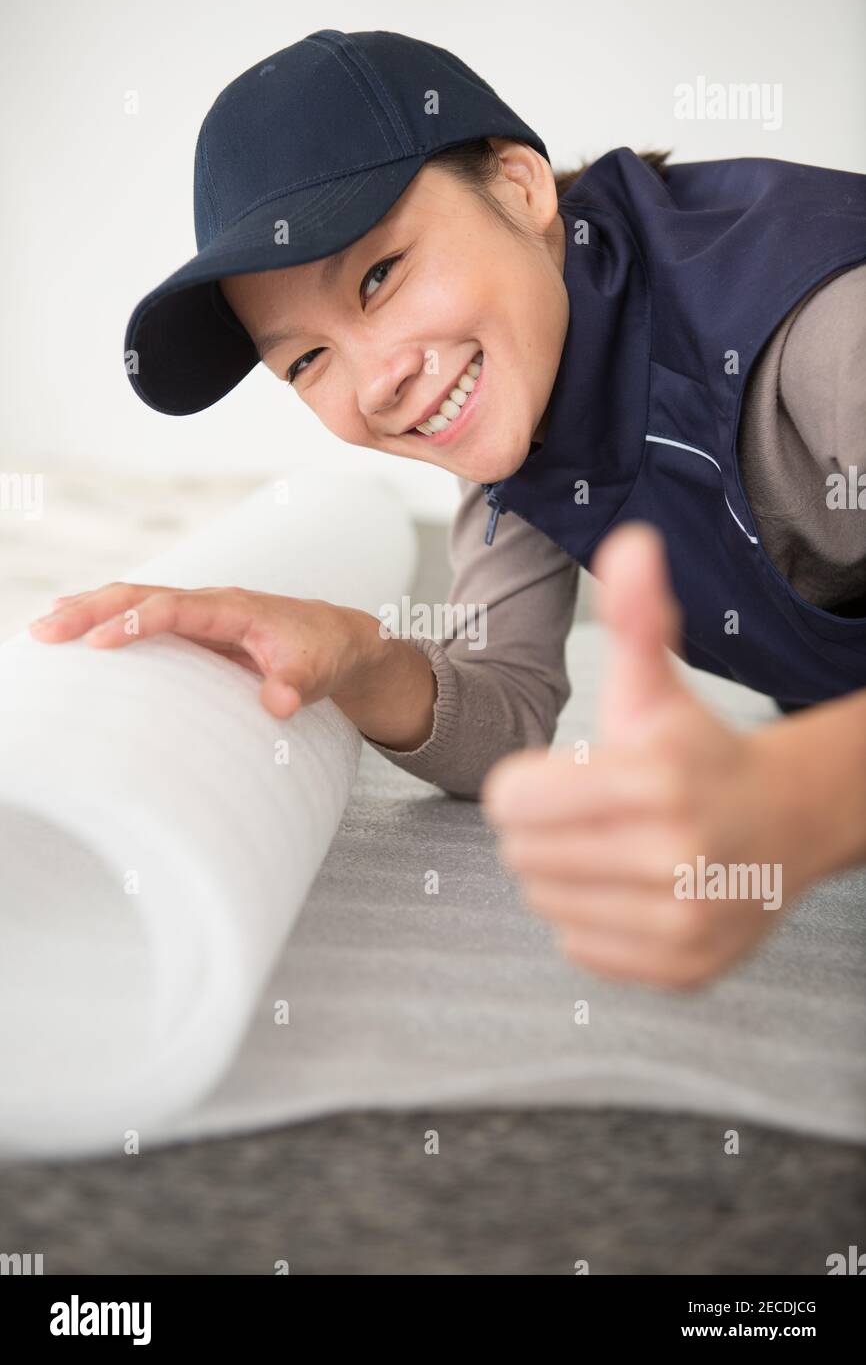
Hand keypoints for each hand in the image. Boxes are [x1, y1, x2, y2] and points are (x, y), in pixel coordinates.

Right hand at [29, 582, 365, 719]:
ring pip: (134, 600)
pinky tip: (76, 629)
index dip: (135, 623)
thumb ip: (296, 686)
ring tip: (43, 627)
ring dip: (89, 610)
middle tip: (46, 630)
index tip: (98, 642)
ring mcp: (198, 613)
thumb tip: (277, 703)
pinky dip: (106, 617)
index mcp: (234, 609)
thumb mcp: (318, 673)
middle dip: (92, 609)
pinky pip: (142, 615)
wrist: (338, 638)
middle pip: (141, 595)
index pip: (174, 609)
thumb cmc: (325, 654)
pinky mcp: (193, 628)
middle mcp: (210, 603)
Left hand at [481, 522, 811, 988]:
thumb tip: (629, 542)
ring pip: (547, 903)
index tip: (559, 776)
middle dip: (541, 829)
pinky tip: (628, 886)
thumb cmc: (699, 751)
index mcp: (659, 780)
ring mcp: (684, 923)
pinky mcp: (685, 968)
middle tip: (589, 812)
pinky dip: (589, 918)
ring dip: (562, 874)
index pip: (512, 803)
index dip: (524, 785)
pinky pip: (579, 947)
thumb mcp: (656, 685)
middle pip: (523, 856)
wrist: (787, 822)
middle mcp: (678, 859)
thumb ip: (635, 616)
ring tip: (609, 846)